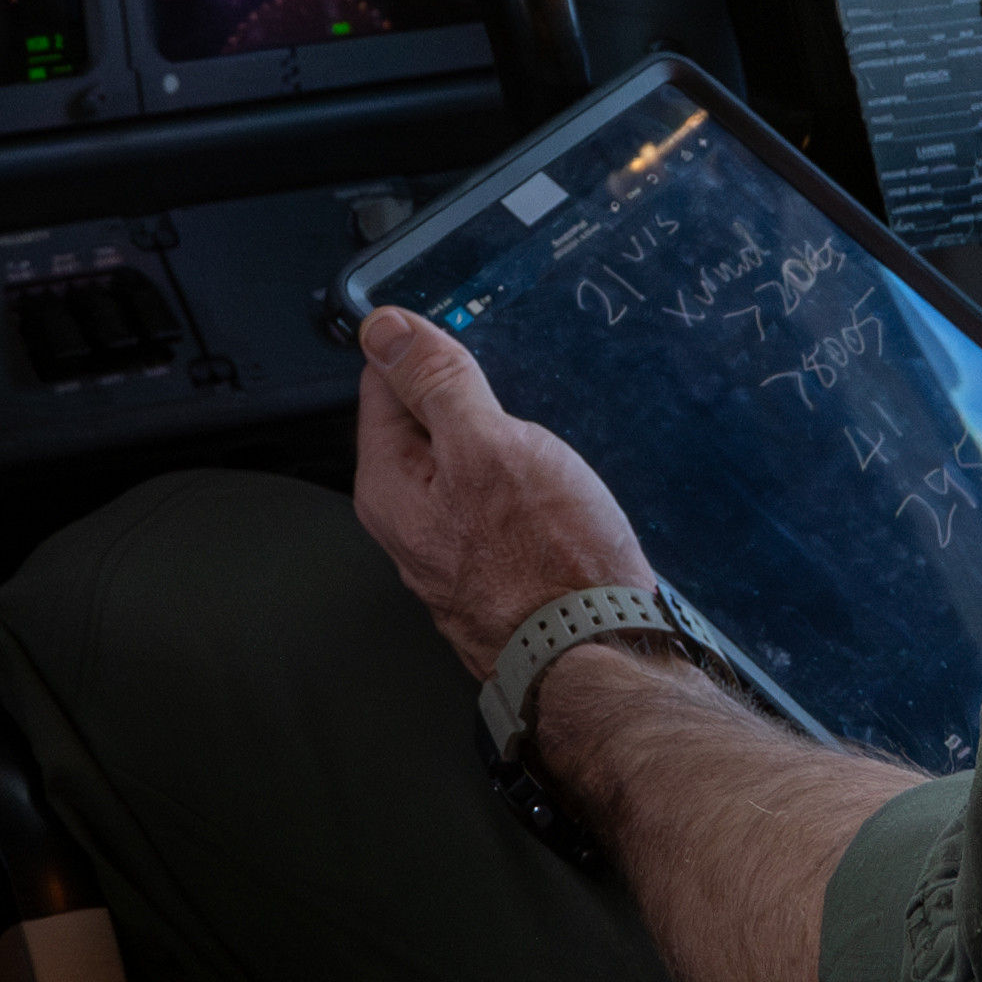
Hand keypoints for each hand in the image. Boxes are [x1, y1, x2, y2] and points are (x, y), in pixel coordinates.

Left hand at [352, 308, 658, 680]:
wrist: (600, 653)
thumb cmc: (547, 562)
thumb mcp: (487, 444)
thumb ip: (434, 382)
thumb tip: (385, 329)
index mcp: (387, 485)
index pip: (382, 384)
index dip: (424, 349)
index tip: (464, 340)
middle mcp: (406, 524)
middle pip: (423, 426)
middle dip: (467, 402)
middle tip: (515, 400)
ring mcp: (450, 551)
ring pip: (464, 467)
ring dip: (499, 445)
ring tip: (542, 451)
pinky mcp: (493, 570)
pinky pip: (494, 505)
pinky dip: (519, 485)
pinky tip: (553, 492)